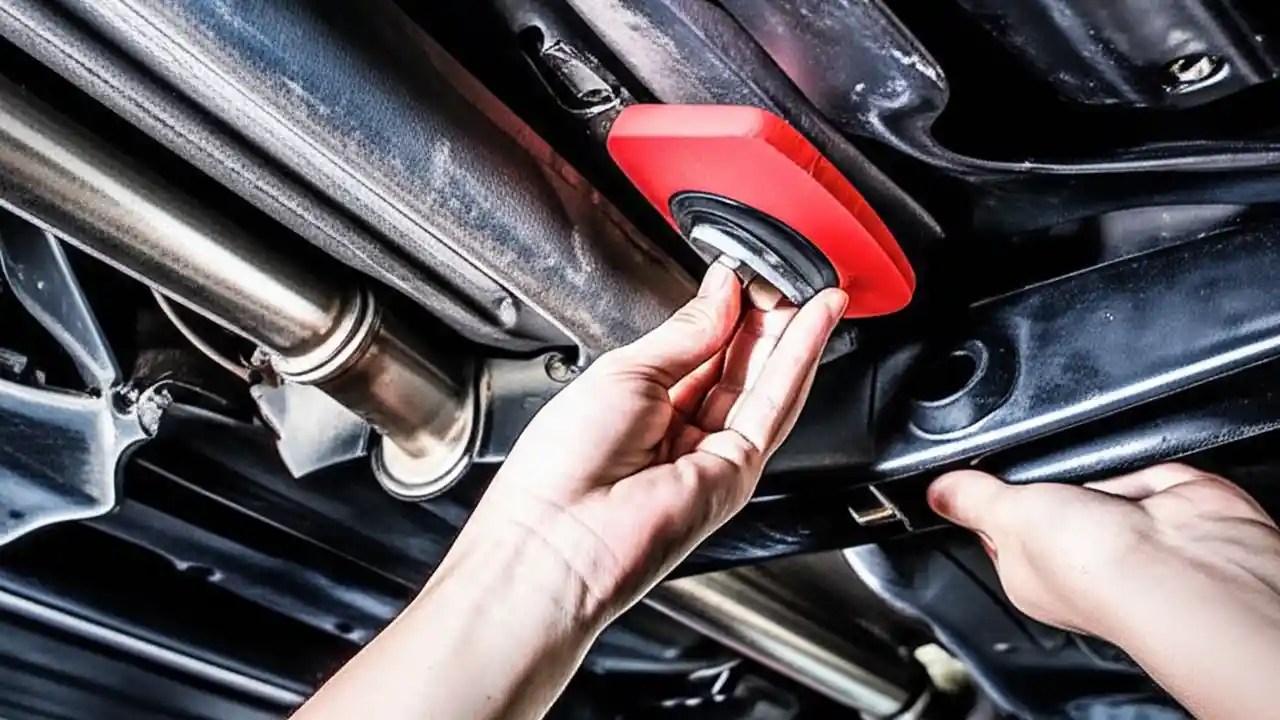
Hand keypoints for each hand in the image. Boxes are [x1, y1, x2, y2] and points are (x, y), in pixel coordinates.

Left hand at [477, 263, 847, 621]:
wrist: (558, 537)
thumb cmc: (562, 466)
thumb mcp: (624, 370)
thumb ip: (685, 332)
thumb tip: (721, 291)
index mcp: (641, 404)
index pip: (700, 347)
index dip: (726, 307)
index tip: (743, 271)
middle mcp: (679, 431)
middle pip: (737, 365)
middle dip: (763, 316)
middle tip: (781, 273)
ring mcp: (710, 454)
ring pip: (764, 383)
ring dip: (791, 334)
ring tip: (809, 288)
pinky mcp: (736, 472)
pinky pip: (773, 407)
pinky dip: (797, 362)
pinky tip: (811, 324)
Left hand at [929, 464, 1279, 634]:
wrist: (1181, 563)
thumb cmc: (1097, 570)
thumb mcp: (1008, 519)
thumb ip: (972, 498)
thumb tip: (937, 492)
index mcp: (1030, 572)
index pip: (997, 524)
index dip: (990, 495)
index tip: (980, 469)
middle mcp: (1076, 554)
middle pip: (1045, 490)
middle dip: (1043, 473)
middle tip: (1043, 472)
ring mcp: (1122, 526)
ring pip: (1088, 468)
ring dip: (1088, 461)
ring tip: (1088, 473)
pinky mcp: (1160, 498)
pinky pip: (1133, 458)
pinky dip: (1132, 456)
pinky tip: (1130, 473)